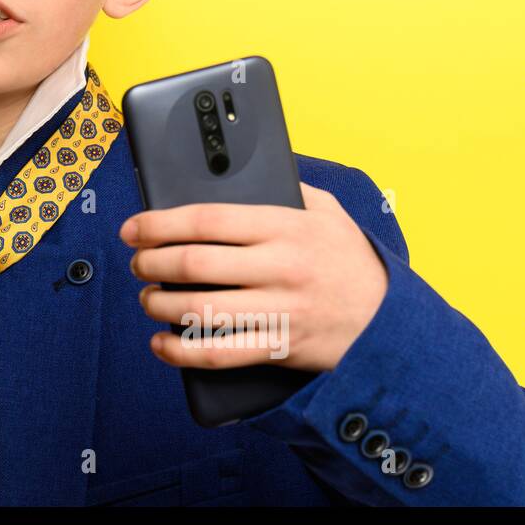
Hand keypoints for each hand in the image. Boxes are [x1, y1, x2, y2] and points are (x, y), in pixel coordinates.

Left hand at [119, 183, 388, 372]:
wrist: (390, 321)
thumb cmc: (351, 262)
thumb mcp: (328, 212)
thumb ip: (287, 188)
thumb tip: (238, 171)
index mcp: (285, 227)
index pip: (207, 220)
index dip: (160, 223)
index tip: (134, 228)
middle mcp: (279, 267)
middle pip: (193, 263)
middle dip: (151, 263)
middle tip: (137, 263)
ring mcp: (278, 309)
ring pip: (198, 309)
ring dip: (158, 304)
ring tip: (147, 297)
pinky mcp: (277, 346)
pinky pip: (217, 353)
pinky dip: (179, 351)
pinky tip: (162, 343)